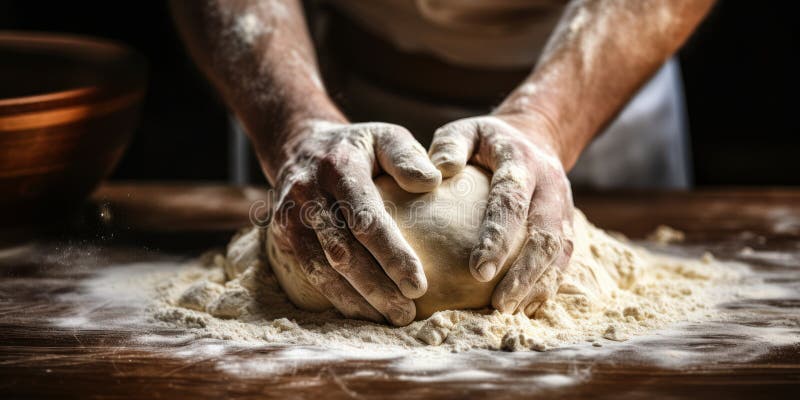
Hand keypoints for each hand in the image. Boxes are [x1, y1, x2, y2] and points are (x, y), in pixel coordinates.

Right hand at [267, 120, 441, 325]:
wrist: (299, 144)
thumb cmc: (357, 147)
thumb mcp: (385, 136)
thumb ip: (408, 156)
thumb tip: (433, 181)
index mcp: (339, 168)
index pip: (366, 219)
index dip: (392, 255)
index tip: (418, 285)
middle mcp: (308, 193)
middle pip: (343, 252)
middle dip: (376, 288)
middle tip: (406, 313)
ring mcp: (289, 217)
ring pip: (321, 269)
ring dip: (355, 300)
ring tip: (387, 319)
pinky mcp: (281, 234)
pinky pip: (307, 272)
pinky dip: (334, 296)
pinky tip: (361, 312)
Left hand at [428, 112, 574, 315]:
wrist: (534, 137)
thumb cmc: (486, 140)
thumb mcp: (465, 130)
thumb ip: (449, 145)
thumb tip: (438, 169)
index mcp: (522, 162)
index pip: (511, 201)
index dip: (498, 236)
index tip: (478, 270)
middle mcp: (549, 186)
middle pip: (543, 235)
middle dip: (523, 273)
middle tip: (498, 304)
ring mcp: (563, 208)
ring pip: (558, 252)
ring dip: (537, 285)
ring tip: (510, 312)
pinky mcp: (567, 226)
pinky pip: (563, 260)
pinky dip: (547, 286)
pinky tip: (526, 309)